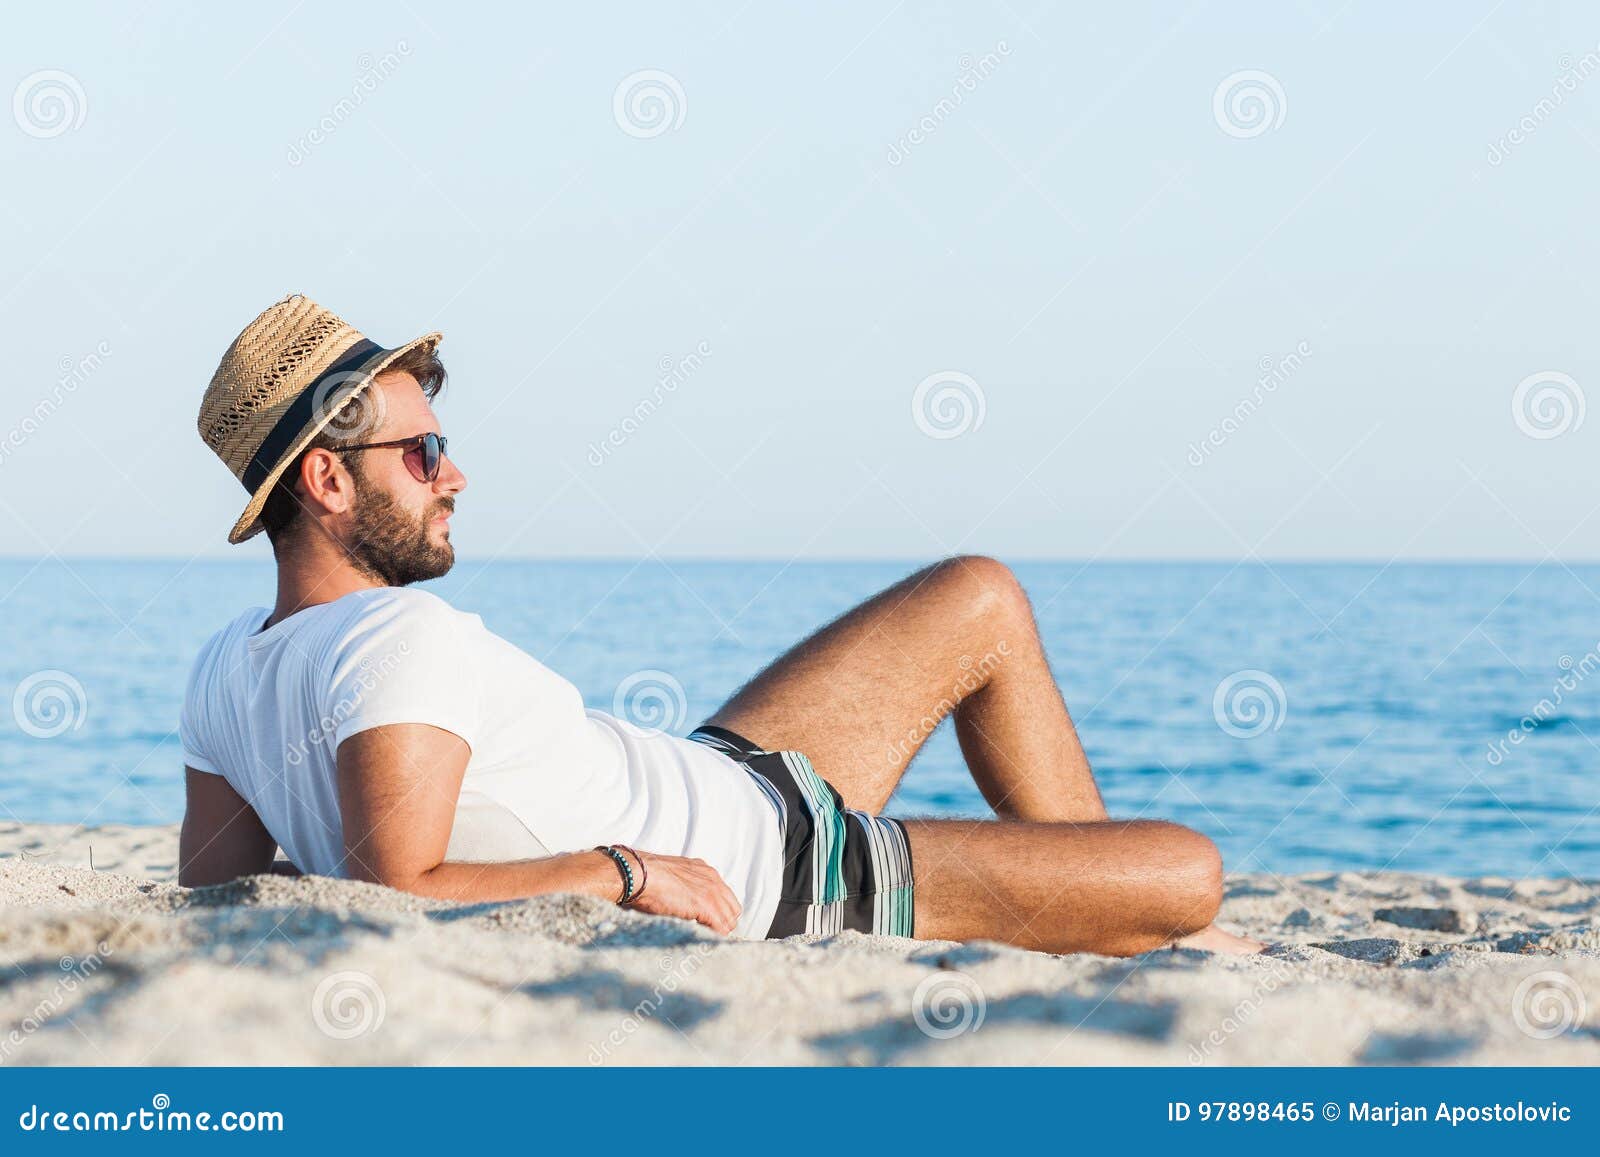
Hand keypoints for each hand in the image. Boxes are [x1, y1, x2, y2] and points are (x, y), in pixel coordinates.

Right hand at [620, 850, 741, 933]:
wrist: (637, 874)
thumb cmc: (645, 877)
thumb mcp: (672, 876)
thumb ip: (684, 887)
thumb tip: (681, 903)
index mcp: (705, 871)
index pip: (725, 897)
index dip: (718, 913)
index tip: (706, 923)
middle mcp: (713, 879)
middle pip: (732, 909)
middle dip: (722, 923)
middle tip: (705, 933)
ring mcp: (712, 892)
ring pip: (729, 921)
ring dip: (717, 931)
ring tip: (701, 939)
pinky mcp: (706, 906)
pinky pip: (721, 929)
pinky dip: (714, 937)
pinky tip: (701, 940)